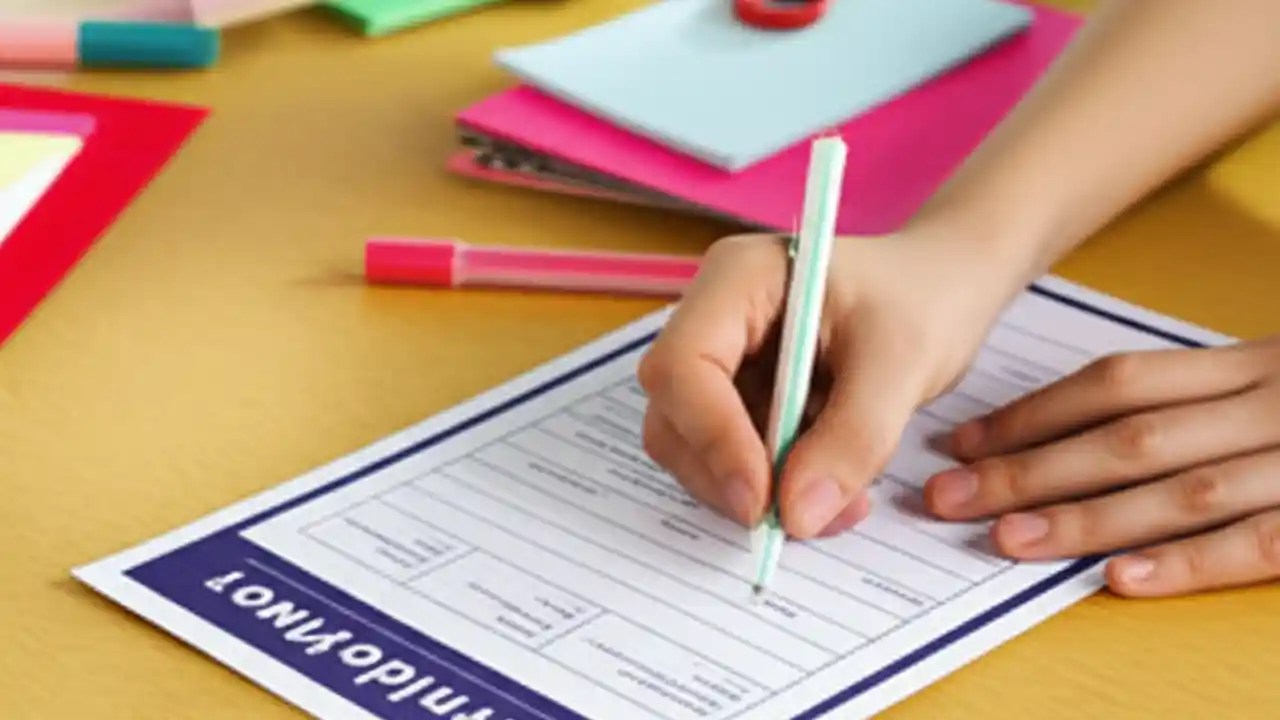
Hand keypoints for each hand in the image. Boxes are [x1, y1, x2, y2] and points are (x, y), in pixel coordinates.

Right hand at [638, 231, 1024, 539]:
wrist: (941, 289)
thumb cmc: (924, 300)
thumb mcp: (902, 364)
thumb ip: (852, 439)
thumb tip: (796, 517)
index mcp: (737, 279)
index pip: (684, 366)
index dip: (712, 438)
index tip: (762, 502)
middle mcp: (711, 319)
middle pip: (675, 415)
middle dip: (731, 477)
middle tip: (805, 518)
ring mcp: (719, 362)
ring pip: (694, 449)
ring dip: (754, 493)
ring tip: (836, 506)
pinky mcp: (736, 399)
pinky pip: (729, 460)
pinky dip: (771, 489)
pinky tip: (828, 489)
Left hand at [924, 337, 1279, 596]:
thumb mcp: (1276, 378)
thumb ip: (1200, 398)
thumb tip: (1082, 433)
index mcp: (1248, 365)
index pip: (1119, 383)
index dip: (1034, 415)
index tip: (962, 444)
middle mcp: (1270, 406)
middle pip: (1130, 438)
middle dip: (1031, 469)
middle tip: (948, 495)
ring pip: (1182, 492)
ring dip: (1087, 518)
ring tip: (1008, 537)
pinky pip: (1260, 545)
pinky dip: (1187, 562)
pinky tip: (1117, 576)